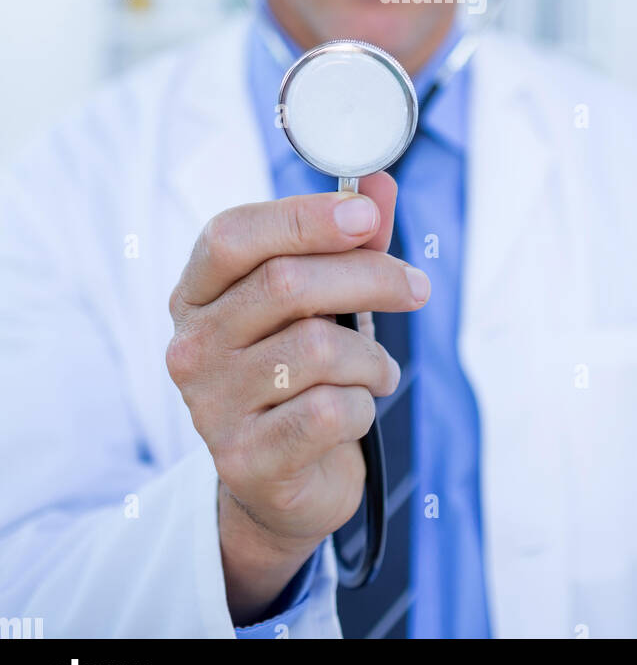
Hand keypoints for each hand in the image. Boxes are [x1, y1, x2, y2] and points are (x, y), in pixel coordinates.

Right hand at [165, 173, 429, 623]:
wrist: (283, 482)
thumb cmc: (301, 374)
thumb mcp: (322, 300)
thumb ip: (348, 240)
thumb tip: (378, 182)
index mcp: (197, 292)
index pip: (234, 235)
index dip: (304, 217)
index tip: (368, 216)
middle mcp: (191, 345)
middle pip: (286, 283)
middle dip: (370, 277)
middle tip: (417, 288)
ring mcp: (210, 406)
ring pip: (317, 350)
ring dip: (371, 358)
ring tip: (377, 372)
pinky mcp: (244, 460)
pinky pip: (329, 411)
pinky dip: (362, 405)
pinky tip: (357, 408)